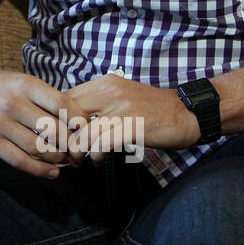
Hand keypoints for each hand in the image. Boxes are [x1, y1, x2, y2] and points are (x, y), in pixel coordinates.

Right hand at [0, 66, 90, 177]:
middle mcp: (13, 103)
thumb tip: (80, 121)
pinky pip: (20, 161)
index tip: (87, 130)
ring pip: (39, 148)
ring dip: (58, 158)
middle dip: (72, 145)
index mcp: (25, 84)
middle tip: (80, 152)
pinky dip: (40, 171)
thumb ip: (46, 99)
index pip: (63, 104)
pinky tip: (53, 173)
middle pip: (54, 130)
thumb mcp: (21, 82)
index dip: (80, 120)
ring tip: (65, 160)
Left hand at [66, 74, 200, 161]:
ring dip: (76, 151)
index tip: (57, 137)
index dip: (56, 120)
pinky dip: (95, 155)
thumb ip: (97, 103)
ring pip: (81, 132)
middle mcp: (108, 91)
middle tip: (62, 152)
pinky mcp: (131, 126)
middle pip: (66, 114)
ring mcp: (120, 108)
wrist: (187, 113)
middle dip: (60, 137)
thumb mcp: (121, 97)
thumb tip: (70, 121)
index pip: (64, 98)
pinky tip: (99, 160)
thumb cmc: (153, 110)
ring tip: (79, 160)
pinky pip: (101, 143)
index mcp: (103, 83)